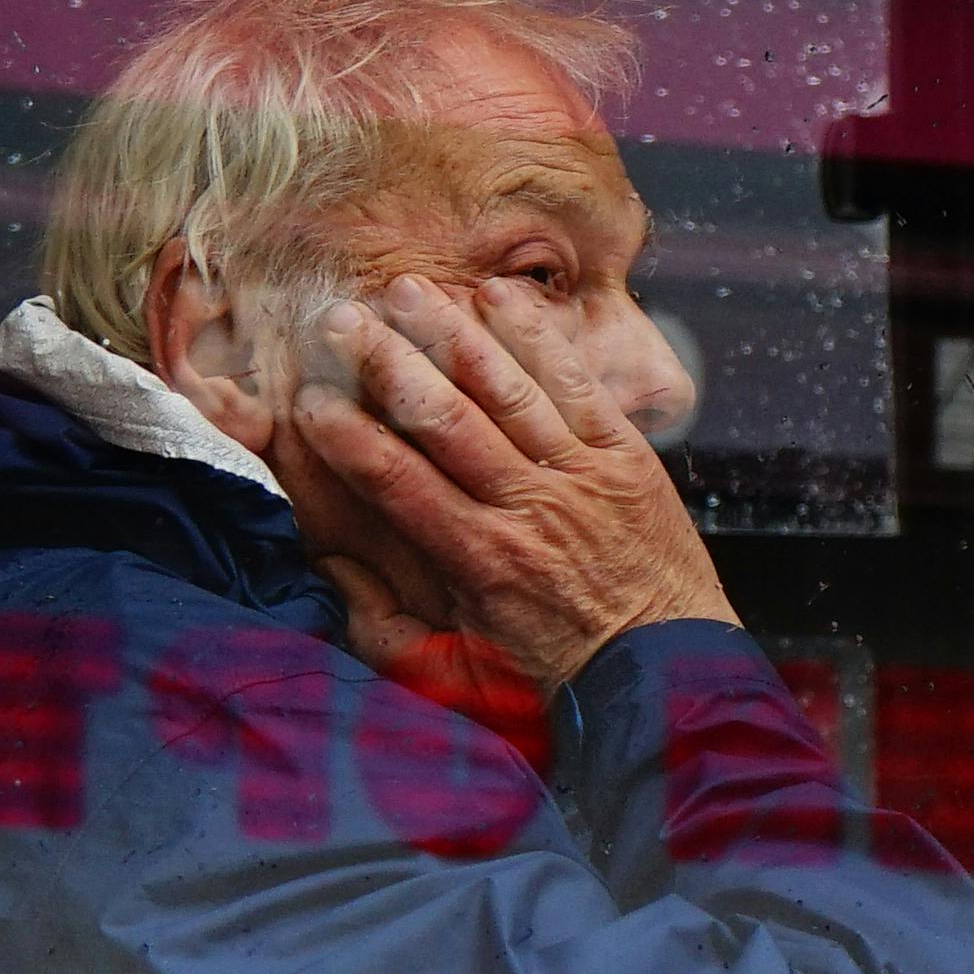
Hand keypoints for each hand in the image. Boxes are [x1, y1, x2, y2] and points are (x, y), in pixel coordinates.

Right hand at [281, 270, 736, 691]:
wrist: (665, 678)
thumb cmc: (555, 681)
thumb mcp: (456, 677)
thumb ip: (386, 626)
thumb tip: (330, 566)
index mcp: (482, 561)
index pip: (400, 483)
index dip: (350, 439)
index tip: (308, 401)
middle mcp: (530, 507)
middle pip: (446, 419)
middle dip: (387, 365)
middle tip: (339, 321)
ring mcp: (582, 475)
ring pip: (507, 390)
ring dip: (454, 335)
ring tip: (407, 291)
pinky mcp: (626, 458)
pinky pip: (577, 386)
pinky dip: (537, 340)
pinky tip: (499, 299)